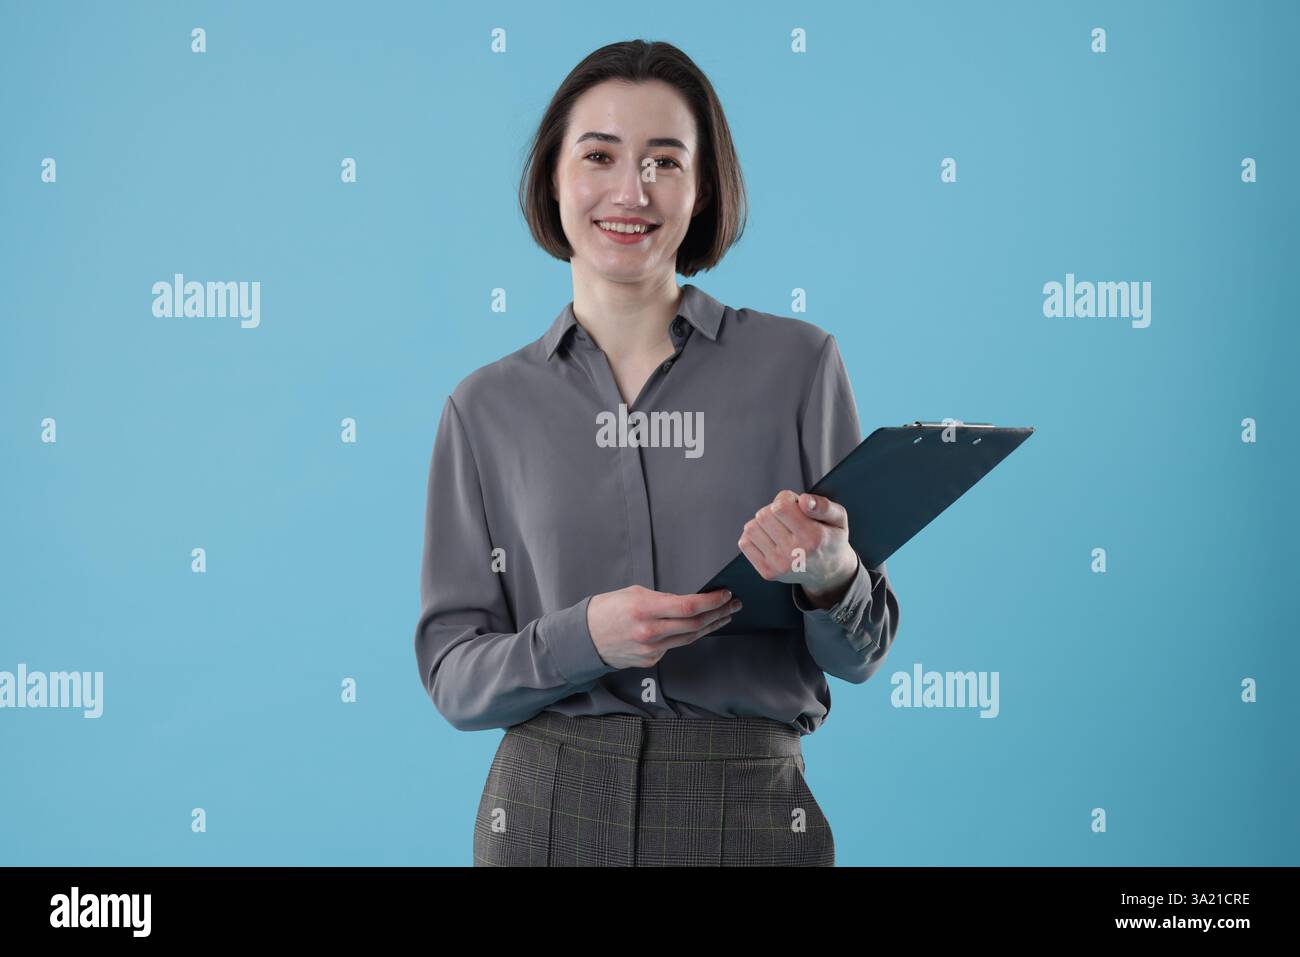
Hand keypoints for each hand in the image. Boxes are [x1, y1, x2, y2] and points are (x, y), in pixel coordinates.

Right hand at [587, 586, 741, 669]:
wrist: (585, 639)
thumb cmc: (607, 610)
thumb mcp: (634, 593)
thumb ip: (662, 599)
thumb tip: (688, 602)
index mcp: (645, 609)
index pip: (689, 606)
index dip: (712, 601)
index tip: (725, 594)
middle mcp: (650, 632)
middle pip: (695, 624)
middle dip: (719, 613)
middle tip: (734, 604)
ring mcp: (651, 650)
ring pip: (690, 637)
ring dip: (711, 625)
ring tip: (725, 615)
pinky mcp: (651, 661)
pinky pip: (675, 646)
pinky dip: (688, 635)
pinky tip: (698, 627)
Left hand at [738, 490, 857, 604]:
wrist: (829, 573)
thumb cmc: (831, 540)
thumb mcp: (839, 519)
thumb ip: (824, 506)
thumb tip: (804, 501)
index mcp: (813, 537)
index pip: (781, 506)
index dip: (786, 498)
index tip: (794, 504)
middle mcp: (794, 553)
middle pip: (763, 515)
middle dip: (774, 510)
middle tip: (788, 518)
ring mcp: (779, 565)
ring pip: (751, 528)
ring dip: (763, 523)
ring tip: (779, 528)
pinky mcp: (767, 572)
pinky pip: (745, 543)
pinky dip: (754, 536)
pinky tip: (770, 538)